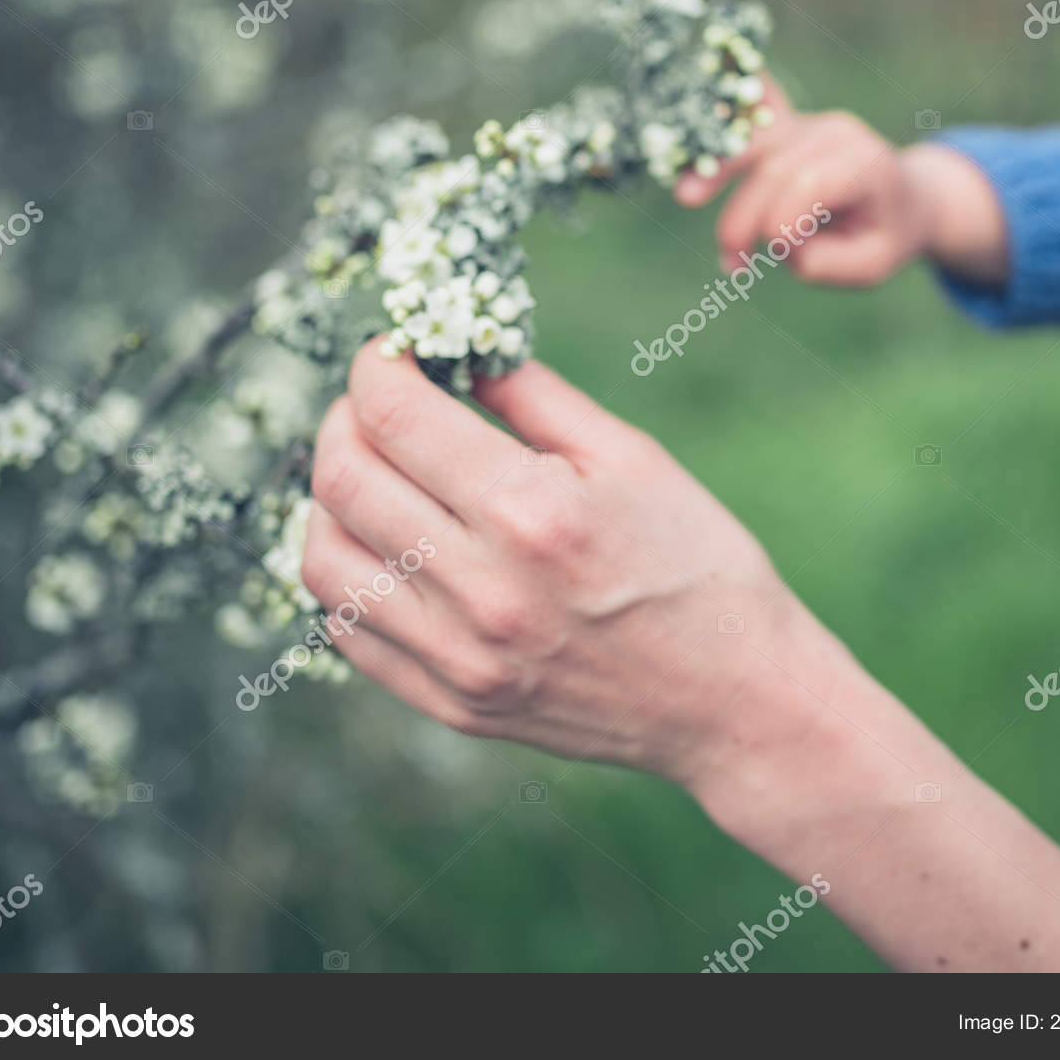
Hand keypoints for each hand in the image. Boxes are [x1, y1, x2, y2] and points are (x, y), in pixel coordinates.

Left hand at [301, 343, 853, 788]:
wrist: (736, 700)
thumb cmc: (698, 565)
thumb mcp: (632, 457)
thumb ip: (533, 396)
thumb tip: (454, 353)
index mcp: (530, 512)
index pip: (394, 417)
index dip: (377, 367)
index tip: (390, 354)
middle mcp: (481, 590)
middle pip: (343, 481)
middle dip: (344, 420)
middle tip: (374, 406)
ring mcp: (460, 659)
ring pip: (323, 561)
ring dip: (330, 501)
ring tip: (372, 476)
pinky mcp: (453, 705)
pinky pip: (350, 633)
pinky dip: (348, 576)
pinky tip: (387, 548)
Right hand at [675, 77, 1009, 288]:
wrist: (905, 198)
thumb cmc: (887, 236)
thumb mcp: (873, 264)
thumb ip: (829, 264)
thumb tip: (782, 247)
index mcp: (865, 163)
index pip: (809, 183)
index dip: (781, 220)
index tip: (774, 255)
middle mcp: (835, 133)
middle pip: (774, 168)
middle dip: (743, 217)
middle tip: (731, 265)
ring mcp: (808, 124)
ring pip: (752, 143)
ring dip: (717, 174)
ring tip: (686, 199)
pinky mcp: (785, 128)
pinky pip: (746, 126)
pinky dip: (719, 141)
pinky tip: (690, 152)